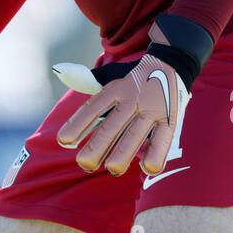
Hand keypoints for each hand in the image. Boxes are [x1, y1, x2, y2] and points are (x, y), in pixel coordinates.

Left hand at [53, 54, 189, 176]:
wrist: (171, 64)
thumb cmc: (134, 81)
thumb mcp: (110, 77)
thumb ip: (85, 80)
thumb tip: (60, 72)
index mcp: (115, 89)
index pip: (93, 107)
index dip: (78, 124)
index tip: (63, 140)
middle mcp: (132, 99)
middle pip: (112, 125)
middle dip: (97, 146)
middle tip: (84, 164)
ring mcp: (152, 110)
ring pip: (136, 134)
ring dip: (123, 153)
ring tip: (112, 169)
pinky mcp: (170, 120)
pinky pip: (163, 139)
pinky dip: (156, 154)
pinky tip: (147, 168)